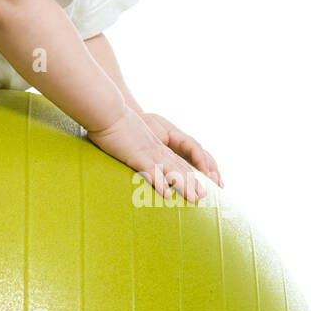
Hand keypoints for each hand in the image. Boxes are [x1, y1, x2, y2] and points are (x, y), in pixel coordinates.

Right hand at [87, 108, 206, 202]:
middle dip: (192, 182)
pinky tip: (167, 195)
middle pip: (180, 167)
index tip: (195, 183)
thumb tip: (128, 148)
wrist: (108, 111)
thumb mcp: (127, 134)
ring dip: (184, 186)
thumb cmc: (111, 122)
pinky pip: (153, 172)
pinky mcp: (138, 156)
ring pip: (172, 171)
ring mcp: (149, 152)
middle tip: (202, 196)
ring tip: (193, 199)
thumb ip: (132, 142)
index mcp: (154, 143)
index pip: (176, 159)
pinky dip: (161, 184)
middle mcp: (156, 148)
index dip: (188, 172)